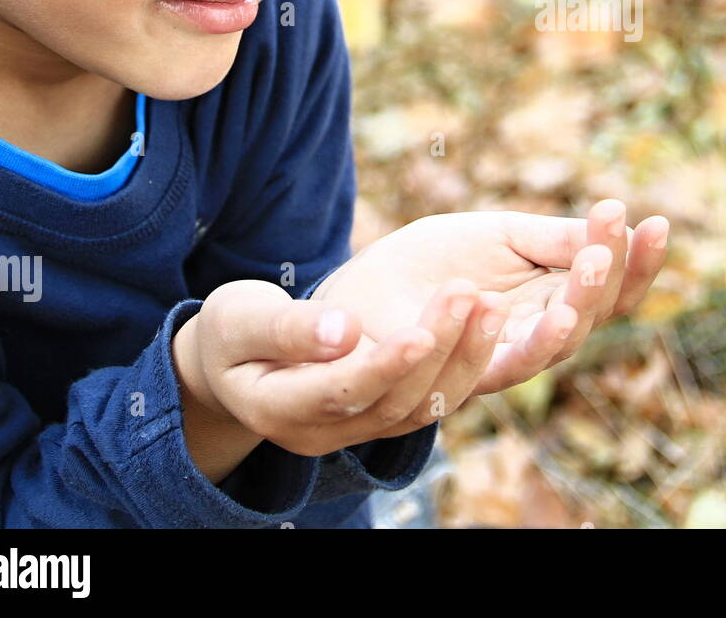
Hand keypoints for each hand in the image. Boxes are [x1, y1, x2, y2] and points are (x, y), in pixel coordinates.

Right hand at [174, 276, 510, 455]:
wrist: (236, 362)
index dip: (383, 365)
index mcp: (280, 408)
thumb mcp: (241, 318)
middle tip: (472, 292)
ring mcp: (357, 430)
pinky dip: (465, 364)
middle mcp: (323, 432)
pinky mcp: (384, 415)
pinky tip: (489, 319)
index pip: (341, 392)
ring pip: (423, 407)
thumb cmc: (233, 331)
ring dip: (464, 357)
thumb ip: (288, 328)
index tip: (421, 331)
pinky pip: (433, 400)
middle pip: (394, 401)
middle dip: (438, 347)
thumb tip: (344, 330)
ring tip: (491, 303)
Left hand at [312, 199, 669, 396]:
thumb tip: (616, 222)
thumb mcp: (499, 235)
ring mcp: (492, 362)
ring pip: (543, 354)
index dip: (639, 263)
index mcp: (553, 299)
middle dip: (603, 278)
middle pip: (588, 320)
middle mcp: (533, 338)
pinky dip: (485, 341)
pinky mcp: (445, 377)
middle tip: (606, 239)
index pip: (613, 290)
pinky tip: (491, 303)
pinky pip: (477, 370)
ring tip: (579, 281)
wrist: (360, 292)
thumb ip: (551, 238)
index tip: (657, 222)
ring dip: (563, 319)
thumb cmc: (434, 263)